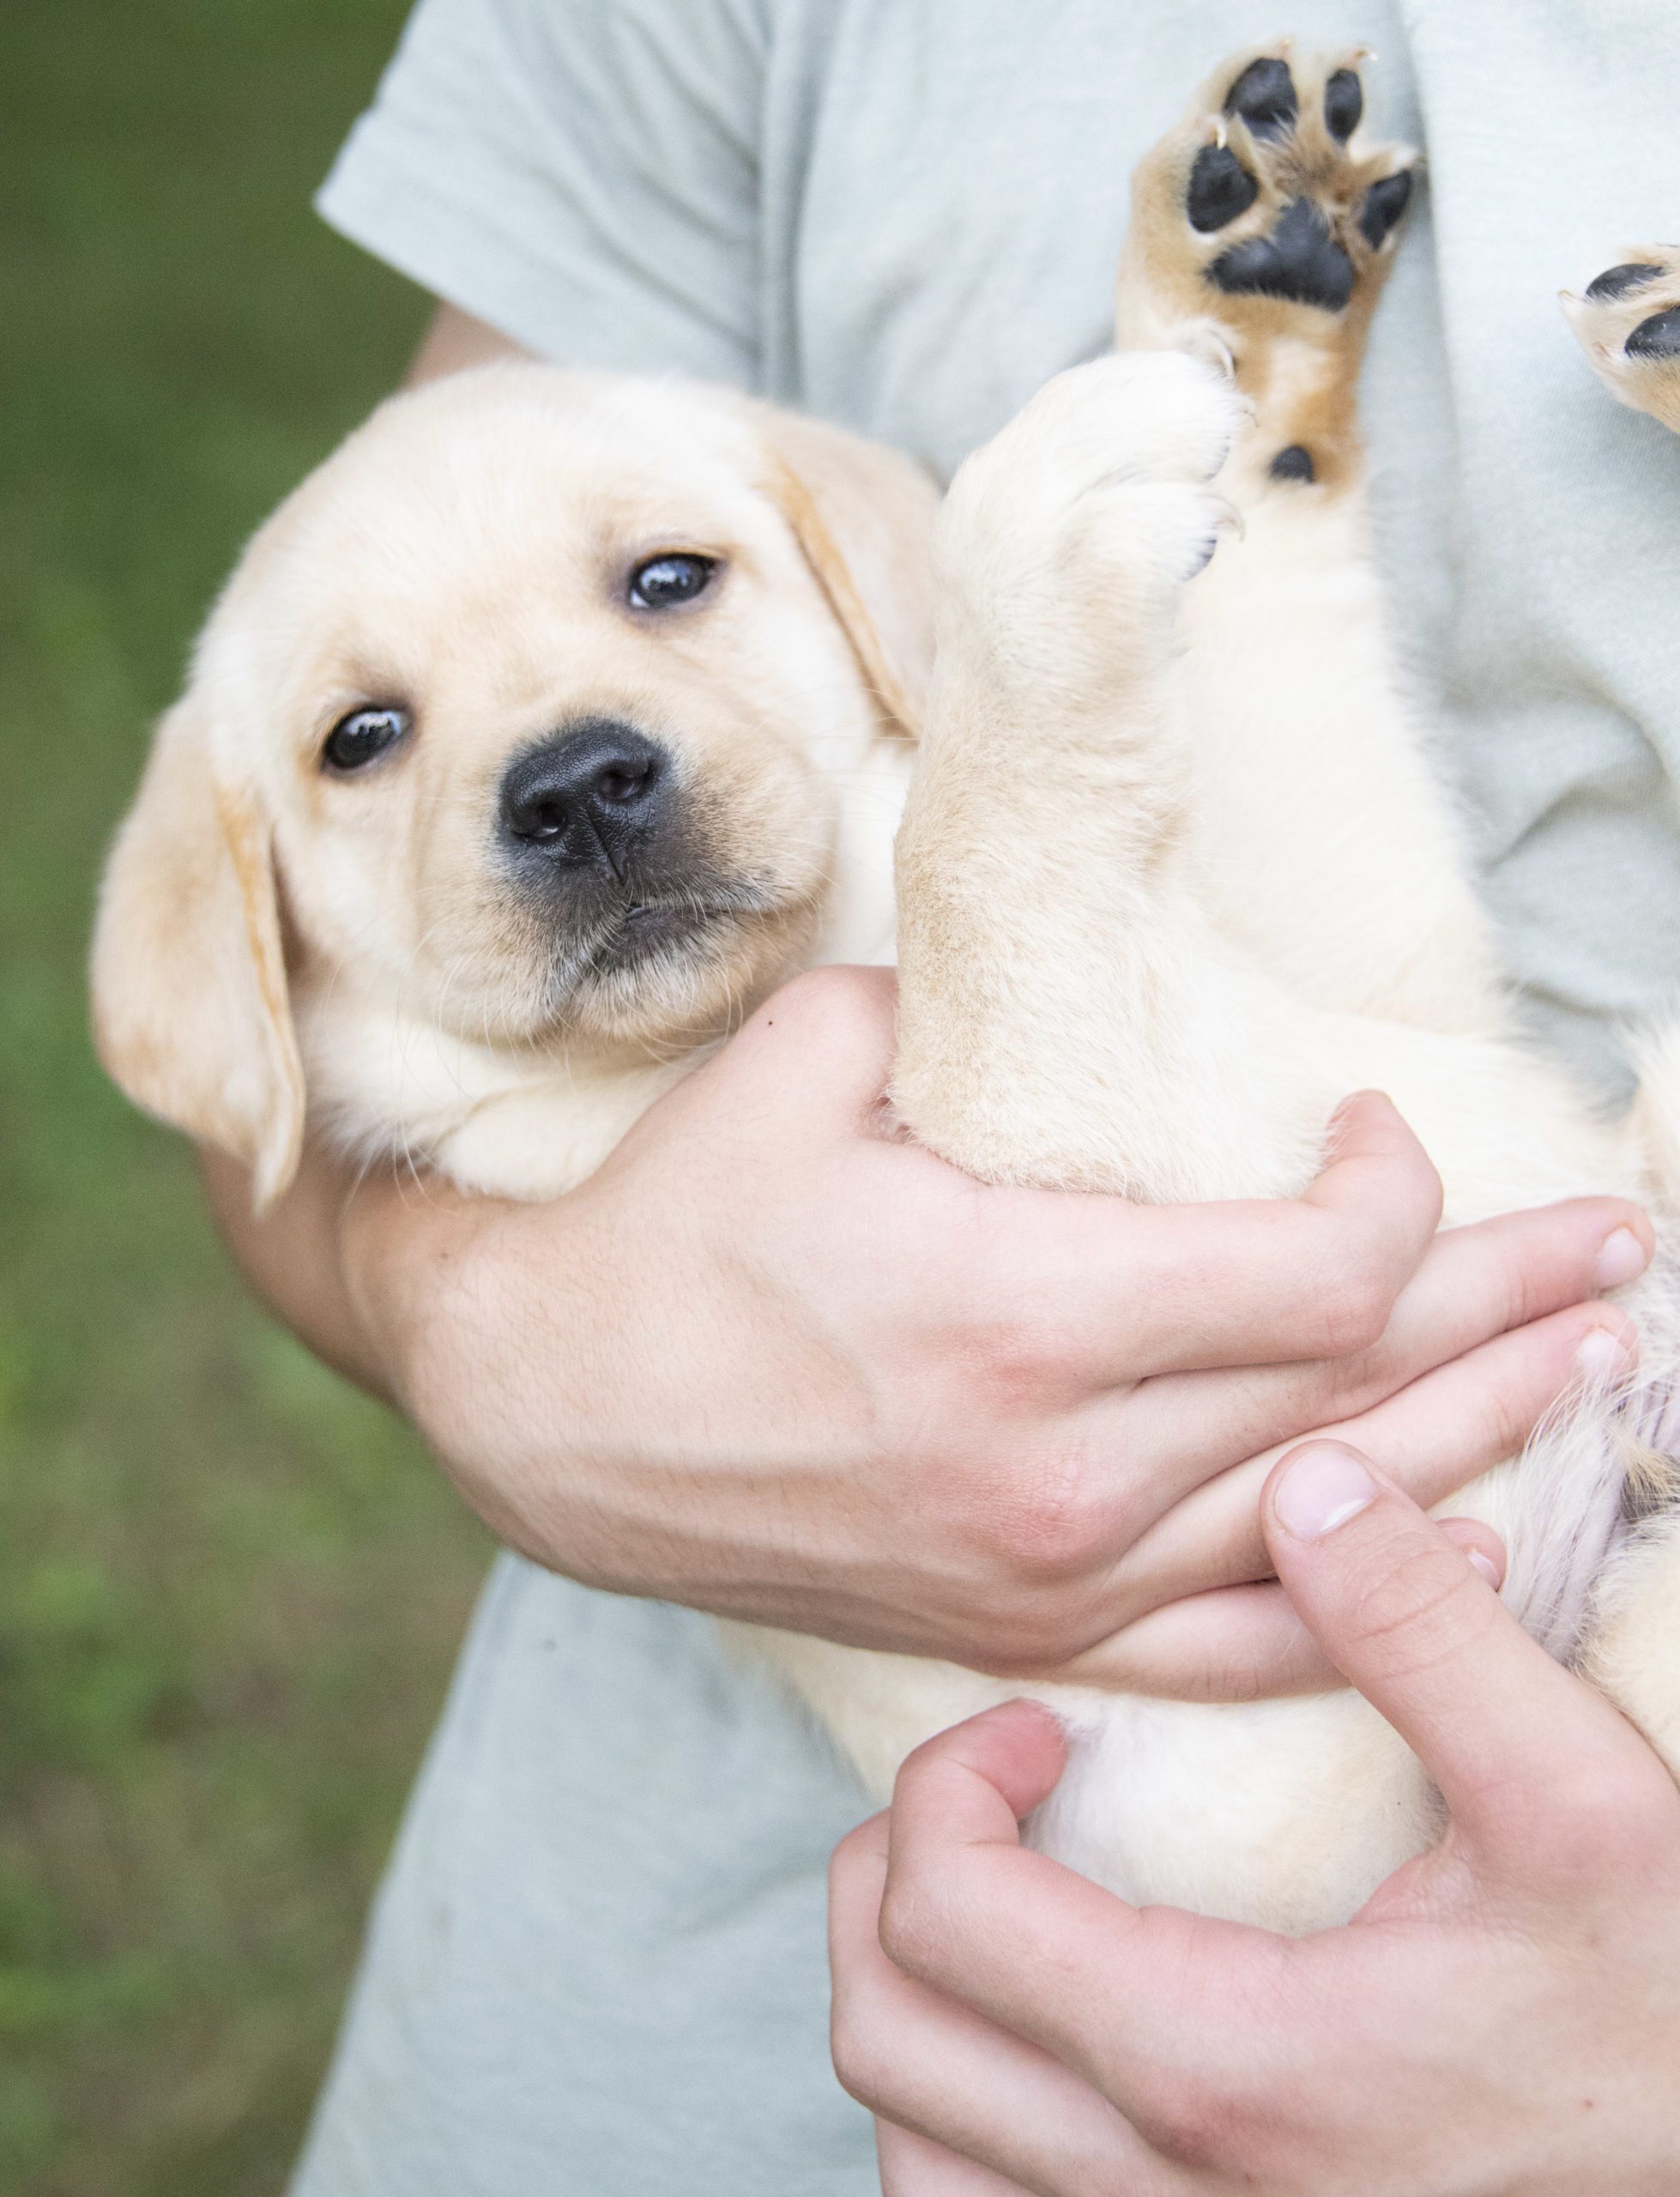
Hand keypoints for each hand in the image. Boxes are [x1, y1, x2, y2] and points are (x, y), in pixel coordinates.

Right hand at [206, 965, 1647, 1693]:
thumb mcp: (812, 1062)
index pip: (1322, 1275)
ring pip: (1328, 1522)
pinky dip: (1356, 1598)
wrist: (555, 1415)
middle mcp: (1066, 1468)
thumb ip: (967, 1007)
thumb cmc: (678, 1228)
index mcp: (1027, 1314)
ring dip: (1483, 1444)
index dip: (1400, 1192)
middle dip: (1514, 1308)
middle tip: (1616, 1251)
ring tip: (1596, 1384)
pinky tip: (1445, 1558)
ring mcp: (1052, 1575)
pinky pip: (1235, 1648)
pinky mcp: (1023, 1634)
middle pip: (1362, 1390)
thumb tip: (1065, 960)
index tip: (1376, 1129)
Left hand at [830, 1443, 1679, 2193]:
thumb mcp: (1581, 1804)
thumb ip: (1429, 1640)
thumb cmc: (1666, 2017)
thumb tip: (1306, 1488)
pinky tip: (1040, 2048)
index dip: (949, 1783)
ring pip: (917, 2154)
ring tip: (994, 1905)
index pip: (949, 1914)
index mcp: (1226, 2064)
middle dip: (896, 1874)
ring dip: (916, 2008)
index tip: (1035, 1727)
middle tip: (990, 1792)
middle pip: (889, 2032)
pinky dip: (965, 2130)